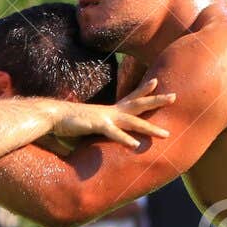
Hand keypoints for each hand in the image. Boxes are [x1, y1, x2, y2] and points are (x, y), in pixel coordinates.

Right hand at [46, 76, 174, 148]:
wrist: (52, 116)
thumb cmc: (67, 121)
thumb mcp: (88, 125)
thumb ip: (97, 129)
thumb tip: (97, 132)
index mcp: (109, 111)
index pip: (130, 97)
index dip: (143, 90)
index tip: (156, 81)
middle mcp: (111, 111)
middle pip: (139, 104)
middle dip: (157, 100)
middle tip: (175, 96)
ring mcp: (105, 118)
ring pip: (133, 122)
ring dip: (150, 128)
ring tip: (166, 134)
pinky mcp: (97, 126)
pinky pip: (115, 134)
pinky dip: (126, 139)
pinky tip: (137, 145)